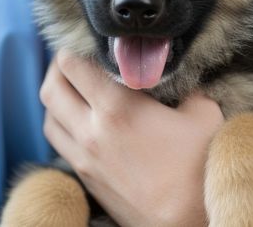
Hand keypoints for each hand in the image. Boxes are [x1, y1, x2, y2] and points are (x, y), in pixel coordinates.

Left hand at [40, 50, 224, 226]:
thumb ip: (187, 88)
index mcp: (117, 107)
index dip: (77, 47)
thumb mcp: (203, 114)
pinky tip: (82, 123)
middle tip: (75, 61)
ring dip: (56, 99)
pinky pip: (60, 144)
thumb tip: (182, 80)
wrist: (188, 222)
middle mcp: (91, 130)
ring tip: (74, 91)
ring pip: (49, 118)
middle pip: (51, 87)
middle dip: (59, 69)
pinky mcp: (87, 180)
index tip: (90, 43)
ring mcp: (85, 158)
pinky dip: (62, 127)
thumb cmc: (200, 167)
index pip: (73, 64)